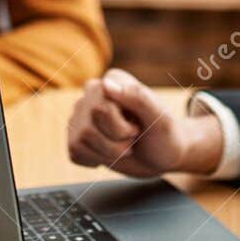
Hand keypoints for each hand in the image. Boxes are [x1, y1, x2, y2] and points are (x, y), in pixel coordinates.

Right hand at [66, 68, 222, 177]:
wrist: (163, 157)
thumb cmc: (166, 135)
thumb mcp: (160, 119)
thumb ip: (137, 98)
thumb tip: (106, 84)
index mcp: (113, 81)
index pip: (100, 109)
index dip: (121, 129)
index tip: (138, 126)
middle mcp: (93, 93)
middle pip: (88, 128)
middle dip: (115, 144)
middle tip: (133, 138)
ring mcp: (83, 114)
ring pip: (79, 141)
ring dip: (108, 154)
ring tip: (124, 146)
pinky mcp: (78, 133)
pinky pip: (73, 152)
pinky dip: (95, 160)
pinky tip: (109, 153)